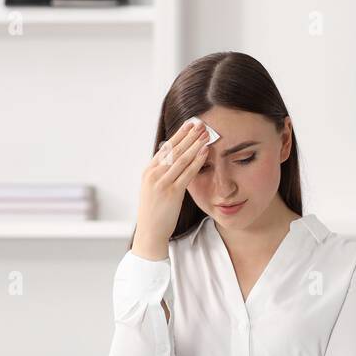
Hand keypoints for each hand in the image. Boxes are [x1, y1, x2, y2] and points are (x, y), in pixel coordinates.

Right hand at [131, 120, 211, 261]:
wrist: (150, 232)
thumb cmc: (154, 212)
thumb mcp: (154, 189)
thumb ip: (162, 174)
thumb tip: (174, 162)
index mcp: (149, 170)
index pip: (166, 147)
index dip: (179, 135)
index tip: (190, 124)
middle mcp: (153, 173)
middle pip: (174, 148)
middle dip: (189, 135)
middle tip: (201, 123)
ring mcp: (162, 182)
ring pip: (181, 158)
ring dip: (195, 144)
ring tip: (206, 133)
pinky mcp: (171, 192)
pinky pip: (187, 173)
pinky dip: (197, 160)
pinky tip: (205, 151)